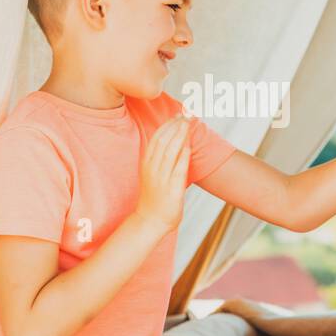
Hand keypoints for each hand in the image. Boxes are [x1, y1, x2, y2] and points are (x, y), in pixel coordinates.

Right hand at [136, 115, 191, 230]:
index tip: (177, 115)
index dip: (167, 125)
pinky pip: (178, 168)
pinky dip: (183, 155)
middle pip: (163, 141)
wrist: (150, 220)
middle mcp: (152, 169)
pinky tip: (189, 145)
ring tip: (188, 124)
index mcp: (146, 163)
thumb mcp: (152, 174)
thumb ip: (160, 158)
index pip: (157, 138)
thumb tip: (173, 141)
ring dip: (180, 136)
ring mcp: (161, 179)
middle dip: (175, 126)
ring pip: (170, 151)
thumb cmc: (154, 197)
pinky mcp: (172, 189)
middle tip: (185, 115)